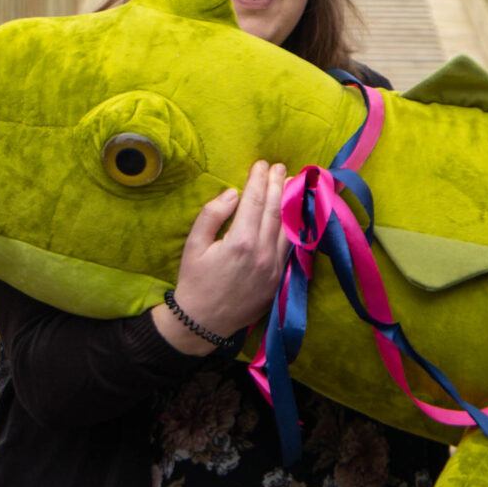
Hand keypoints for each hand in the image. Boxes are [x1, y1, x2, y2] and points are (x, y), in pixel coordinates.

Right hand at [152, 162, 288, 352]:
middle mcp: (263, 253)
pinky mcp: (278, 279)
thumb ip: (212, 215)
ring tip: (292, 183)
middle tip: (280, 167)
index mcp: (241, 242)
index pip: (255, 201)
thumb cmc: (194, 282)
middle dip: (278, 184)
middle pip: (275, 210)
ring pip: (288, 228)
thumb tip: (233, 193)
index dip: (259, 180)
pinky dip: (293, 227)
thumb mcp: (194, 245)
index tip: (261, 164)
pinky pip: (289, 247)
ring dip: (290, 203)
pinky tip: (293, 215)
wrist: (203, 322)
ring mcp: (274, 268)